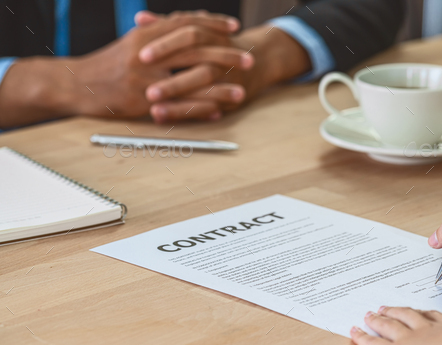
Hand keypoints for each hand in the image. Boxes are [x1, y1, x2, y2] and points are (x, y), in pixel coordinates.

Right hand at [0, 12, 242, 126]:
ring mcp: (146, 77)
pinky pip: (178, 105)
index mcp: (147, 34)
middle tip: (249, 59)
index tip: (234, 27)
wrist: (78, 84)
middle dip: (226, 54)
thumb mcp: (133, 42)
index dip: (212, 23)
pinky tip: (218, 111)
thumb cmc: (109, 63)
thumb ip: (158, 31)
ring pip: (191, 80)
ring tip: (242, 90)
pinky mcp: (143, 101)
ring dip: (220, 86)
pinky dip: (200, 108)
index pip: (186, 23)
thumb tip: (185, 22)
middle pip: (195, 49)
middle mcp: (149, 52)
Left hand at [136, 11, 311, 122]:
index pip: (189, 35)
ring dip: (180, 101)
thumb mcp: (195, 32)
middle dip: (173, 80)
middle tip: (148, 91)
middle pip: (197, 64)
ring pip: (205, 88)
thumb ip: (166, 26)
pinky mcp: (231, 98)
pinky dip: (189, 114)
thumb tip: (139, 19)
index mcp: (211, 35)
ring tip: (155, 110)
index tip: (142, 55)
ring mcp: (229, 78)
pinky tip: (168, 119)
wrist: (258, 60)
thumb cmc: (217, 45)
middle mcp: (222, 56)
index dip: (166, 45)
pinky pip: (210, 108)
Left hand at [351, 307, 441, 344]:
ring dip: (378, 319)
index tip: (422, 311)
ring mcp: (409, 339)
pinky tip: (354, 331)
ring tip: (370, 314)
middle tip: (389, 307)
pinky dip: (362, 336)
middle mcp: (428, 330)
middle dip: (398, 311)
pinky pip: (373, 343)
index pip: (436, 318)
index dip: (426, 314)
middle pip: (409, 316)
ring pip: (389, 326)